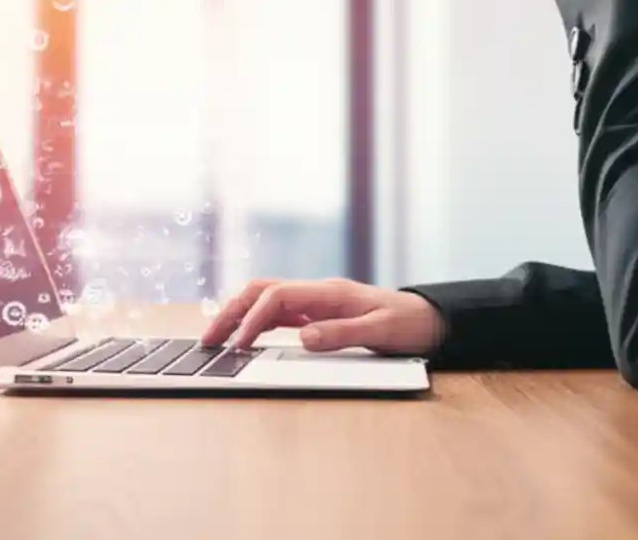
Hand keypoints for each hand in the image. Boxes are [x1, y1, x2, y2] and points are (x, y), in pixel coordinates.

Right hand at [200, 278, 446, 354]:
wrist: (429, 319)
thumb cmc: (409, 324)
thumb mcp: (381, 332)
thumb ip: (343, 334)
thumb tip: (304, 338)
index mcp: (330, 292)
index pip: (278, 297)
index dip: (253, 319)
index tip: (238, 344)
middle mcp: (318, 292)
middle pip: (262, 292)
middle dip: (231, 312)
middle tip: (207, 338)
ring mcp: (316, 302)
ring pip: (266, 301)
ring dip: (238, 317)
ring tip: (216, 340)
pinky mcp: (318, 315)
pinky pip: (279, 314)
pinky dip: (256, 324)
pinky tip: (244, 339)